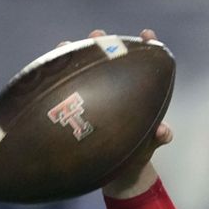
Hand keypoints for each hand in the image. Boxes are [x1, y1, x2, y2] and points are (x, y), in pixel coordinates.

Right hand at [57, 29, 173, 198]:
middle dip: (102, 43)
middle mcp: (113, 88)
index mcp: (136, 91)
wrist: (119, 173)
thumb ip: (160, 136)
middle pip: (108, 59)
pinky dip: (54, 81)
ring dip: (73, 55)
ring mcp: (92, 95)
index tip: (148, 35)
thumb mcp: (150, 142)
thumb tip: (164, 131)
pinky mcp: (72, 107)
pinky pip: (62, 92)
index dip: (146, 45)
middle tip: (98, 35)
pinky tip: (45, 73)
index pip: (142, 62)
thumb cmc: (138, 152)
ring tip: (65, 45)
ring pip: (81, 70)